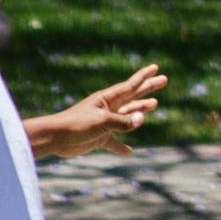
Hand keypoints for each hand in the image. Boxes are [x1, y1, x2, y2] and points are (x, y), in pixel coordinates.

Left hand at [24, 56, 167, 153]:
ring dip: (140, 110)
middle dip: (148, 88)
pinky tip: (129, 151)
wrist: (57, 138)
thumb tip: (142, 118)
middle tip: (164, 80)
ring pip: (128, 115)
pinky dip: (121, 146)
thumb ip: (122, 121)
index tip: (156, 68)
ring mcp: (105, 122)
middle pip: (133, 96)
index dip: (144, 77)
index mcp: (107, 99)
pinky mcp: (100, 137)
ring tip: (155, 104)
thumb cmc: (77, 125)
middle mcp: (108, 108)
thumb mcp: (102, 121)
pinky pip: (114, 142)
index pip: (131, 85)